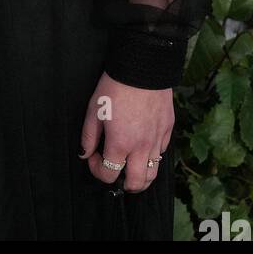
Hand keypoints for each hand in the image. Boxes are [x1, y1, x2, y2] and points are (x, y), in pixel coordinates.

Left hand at [80, 72, 172, 192]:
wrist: (142, 68)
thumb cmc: (115, 87)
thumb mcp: (93, 110)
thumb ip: (88, 136)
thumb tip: (85, 154)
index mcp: (120, 143)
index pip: (109, 174)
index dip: (97, 170)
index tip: (93, 157)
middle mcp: (141, 147)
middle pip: (137, 183)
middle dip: (124, 184)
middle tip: (115, 172)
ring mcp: (157, 140)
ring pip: (154, 173)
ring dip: (142, 176)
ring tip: (132, 167)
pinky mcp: (167, 130)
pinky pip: (161, 152)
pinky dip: (152, 156)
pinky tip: (142, 145)